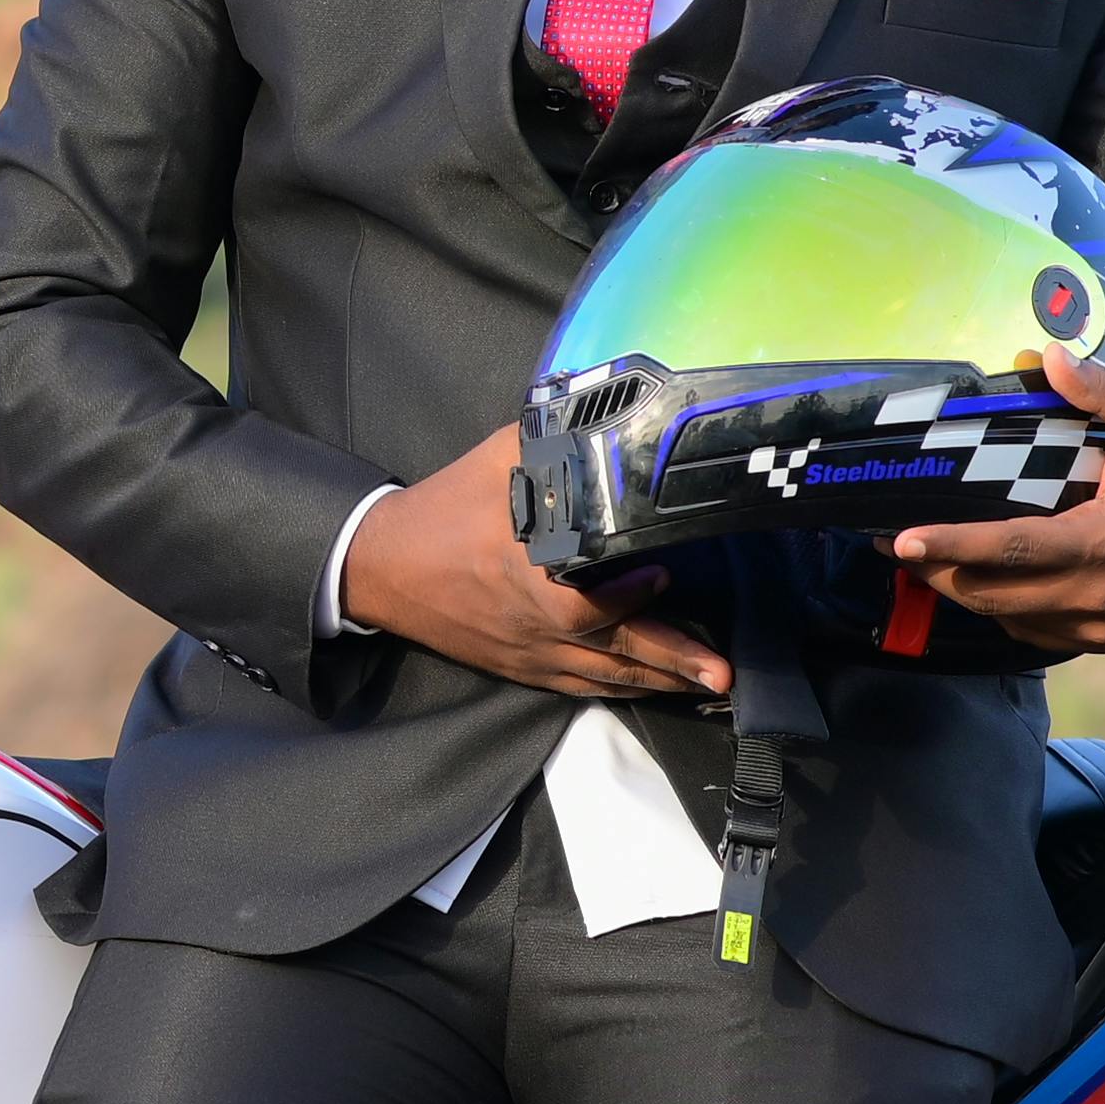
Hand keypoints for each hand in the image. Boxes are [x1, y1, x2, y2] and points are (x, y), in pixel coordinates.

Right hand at [344, 427, 733, 699]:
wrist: (382, 567)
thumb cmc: (440, 512)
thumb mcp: (494, 462)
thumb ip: (549, 445)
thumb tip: (603, 415)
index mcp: (526, 578)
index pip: (589, 603)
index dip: (631, 596)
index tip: (664, 573)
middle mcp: (535, 626)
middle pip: (615, 653)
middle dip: (673, 662)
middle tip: (722, 672)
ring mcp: (529, 653)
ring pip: (604, 677)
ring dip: (658, 682)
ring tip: (707, 684)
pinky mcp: (519, 668)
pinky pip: (579, 687)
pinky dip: (619, 689)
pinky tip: (650, 688)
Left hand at [892, 346, 1104, 659]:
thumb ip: (1104, 389)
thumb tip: (1049, 354)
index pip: (1012, 551)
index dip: (952, 548)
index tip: (901, 539)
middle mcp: (1098, 594)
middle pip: (994, 595)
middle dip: (936, 572)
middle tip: (891, 544)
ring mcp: (1100, 626)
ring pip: (1007, 619)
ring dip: (960, 593)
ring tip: (921, 560)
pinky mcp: (1103, 641)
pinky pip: (1033, 634)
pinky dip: (999, 611)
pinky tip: (978, 581)